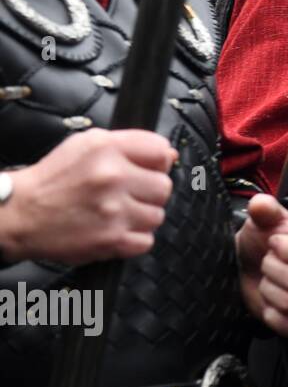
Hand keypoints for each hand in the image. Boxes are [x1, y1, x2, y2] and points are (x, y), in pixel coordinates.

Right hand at [0, 129, 175, 264]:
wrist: (19, 214)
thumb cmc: (53, 180)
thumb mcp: (86, 146)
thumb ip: (130, 145)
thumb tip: (170, 155)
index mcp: (105, 148)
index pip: (160, 150)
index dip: (157, 162)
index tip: (146, 170)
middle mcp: (111, 176)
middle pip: (164, 186)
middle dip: (148, 193)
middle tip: (127, 196)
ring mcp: (113, 210)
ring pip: (158, 215)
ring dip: (141, 217)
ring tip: (116, 214)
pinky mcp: (111, 239)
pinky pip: (146, 241)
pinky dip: (133, 240)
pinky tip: (113, 230)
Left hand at [237, 194, 287, 337]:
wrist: (250, 264)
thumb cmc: (262, 241)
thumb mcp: (262, 221)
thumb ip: (264, 210)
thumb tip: (260, 204)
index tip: (274, 242)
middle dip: (272, 270)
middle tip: (268, 262)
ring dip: (269, 290)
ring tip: (268, 279)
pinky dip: (272, 315)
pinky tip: (268, 301)